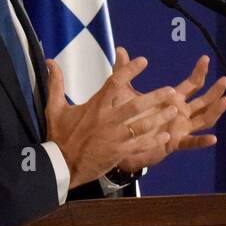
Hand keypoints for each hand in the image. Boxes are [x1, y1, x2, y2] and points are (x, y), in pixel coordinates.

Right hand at [44, 59, 179, 187]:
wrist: (60, 165)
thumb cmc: (59, 135)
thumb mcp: (55, 108)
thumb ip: (56, 83)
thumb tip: (50, 61)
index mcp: (95, 106)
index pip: (114, 83)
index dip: (129, 70)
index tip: (143, 61)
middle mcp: (108, 120)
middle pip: (136, 106)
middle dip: (155, 97)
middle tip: (171, 90)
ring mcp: (115, 137)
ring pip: (142, 126)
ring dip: (160, 118)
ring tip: (174, 110)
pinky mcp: (119, 152)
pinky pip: (140, 145)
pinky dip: (154, 141)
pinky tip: (165, 136)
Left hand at [104, 48, 225, 155]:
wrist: (119, 141)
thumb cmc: (127, 116)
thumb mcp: (125, 92)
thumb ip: (124, 71)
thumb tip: (119, 49)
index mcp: (174, 100)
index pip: (192, 84)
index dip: (200, 72)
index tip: (206, 59)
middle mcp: (181, 113)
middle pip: (204, 101)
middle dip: (215, 90)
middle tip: (225, 80)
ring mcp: (181, 128)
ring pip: (204, 119)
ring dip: (216, 110)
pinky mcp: (175, 143)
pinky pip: (191, 142)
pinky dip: (202, 141)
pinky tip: (213, 139)